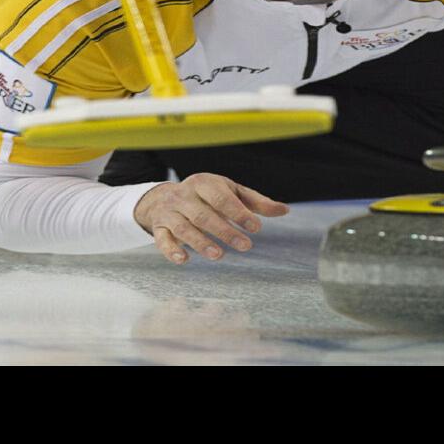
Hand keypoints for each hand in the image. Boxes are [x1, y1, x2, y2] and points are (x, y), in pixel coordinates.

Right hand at [134, 173, 289, 264]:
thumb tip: (285, 210)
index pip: (221, 197)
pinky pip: (162, 240)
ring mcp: (169, 212)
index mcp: (204, 183)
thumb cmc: (206, 195)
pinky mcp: (158, 228)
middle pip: (203, 214)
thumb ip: (255, 202)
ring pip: (184, 228)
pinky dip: (171, 250)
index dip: (238, 212)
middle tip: (246, 246)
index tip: (256, 227)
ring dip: (201, 242)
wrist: (162, 197)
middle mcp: (184, 196)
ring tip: (219, 255)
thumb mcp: (230, 192)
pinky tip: (185, 259)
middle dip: (224, 231)